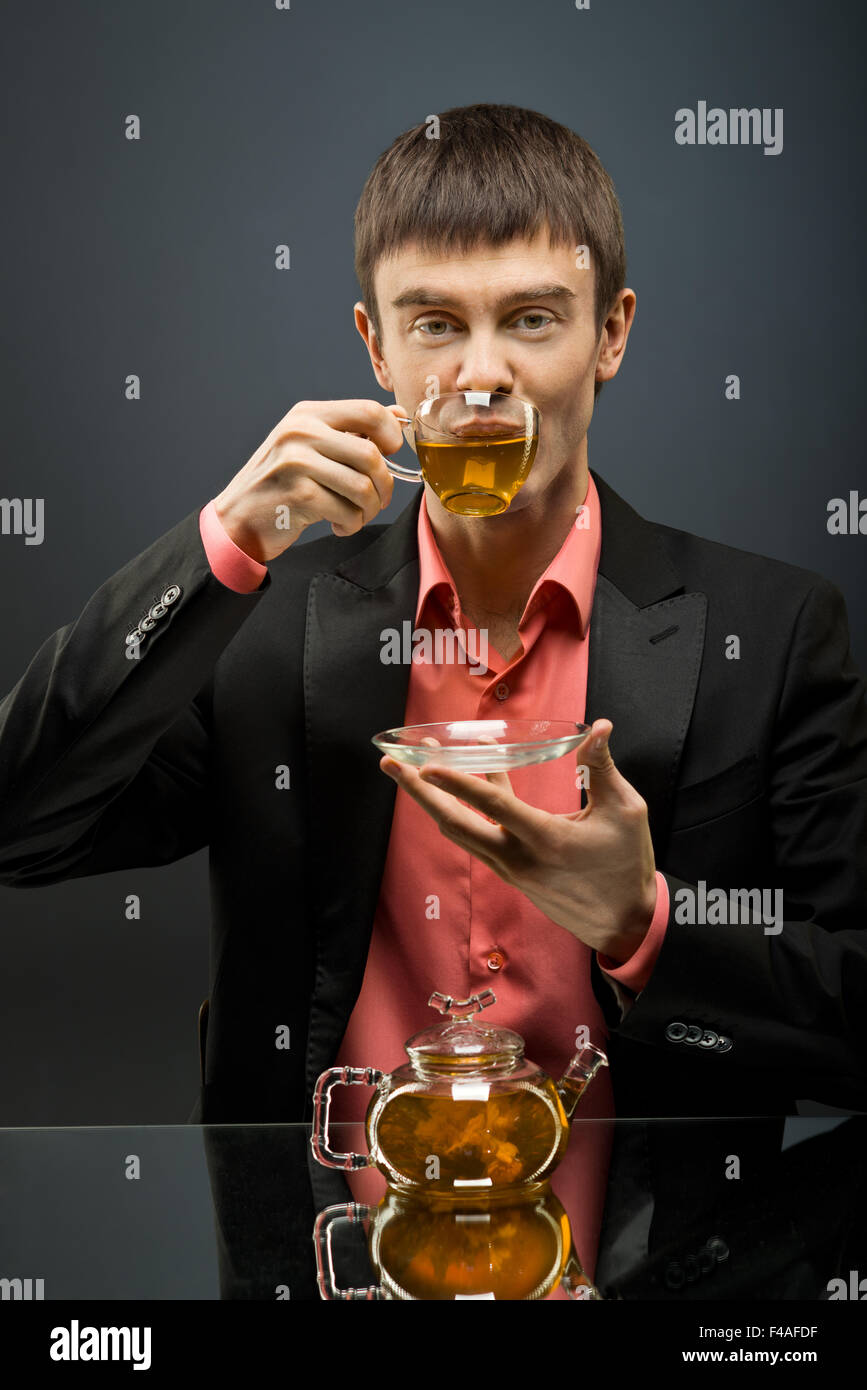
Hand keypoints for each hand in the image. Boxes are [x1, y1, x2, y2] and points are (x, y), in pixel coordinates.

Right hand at [213, 399, 406, 561]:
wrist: (238, 518)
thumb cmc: (282, 483)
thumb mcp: (311, 445)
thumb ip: (352, 430)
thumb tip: (399, 415)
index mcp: (309, 414)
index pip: (370, 411)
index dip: (392, 436)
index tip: (390, 456)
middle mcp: (301, 432)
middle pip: (372, 455)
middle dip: (384, 486)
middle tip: (377, 500)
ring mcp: (297, 463)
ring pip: (364, 487)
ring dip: (368, 510)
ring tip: (356, 515)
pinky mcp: (298, 495)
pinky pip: (347, 512)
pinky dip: (351, 525)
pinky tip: (338, 525)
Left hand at [379, 720, 656, 962]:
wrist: (624, 922)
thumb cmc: (626, 864)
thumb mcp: (625, 811)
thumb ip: (602, 767)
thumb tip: (599, 726)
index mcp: (544, 838)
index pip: (491, 805)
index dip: (456, 782)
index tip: (425, 765)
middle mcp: (516, 857)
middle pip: (454, 824)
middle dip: (418, 793)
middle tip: (390, 765)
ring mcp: (509, 869)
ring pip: (459, 833)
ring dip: (432, 802)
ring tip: (413, 768)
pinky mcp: (510, 874)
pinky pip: (475, 839)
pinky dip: (459, 812)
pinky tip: (459, 787)